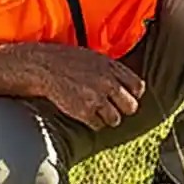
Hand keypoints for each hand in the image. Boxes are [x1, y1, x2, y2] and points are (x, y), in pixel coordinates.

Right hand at [31, 44, 145, 130]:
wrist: (45, 67)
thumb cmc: (70, 61)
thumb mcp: (96, 58)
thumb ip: (114, 71)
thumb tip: (129, 85)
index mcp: (113, 67)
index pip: (138, 87)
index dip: (133, 94)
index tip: (125, 96)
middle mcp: (108, 83)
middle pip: (131, 106)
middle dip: (123, 109)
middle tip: (112, 107)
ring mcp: (96, 98)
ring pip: (115, 119)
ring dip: (107, 118)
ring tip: (97, 111)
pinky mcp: (84, 112)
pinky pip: (98, 125)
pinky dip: (92, 122)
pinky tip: (84, 113)